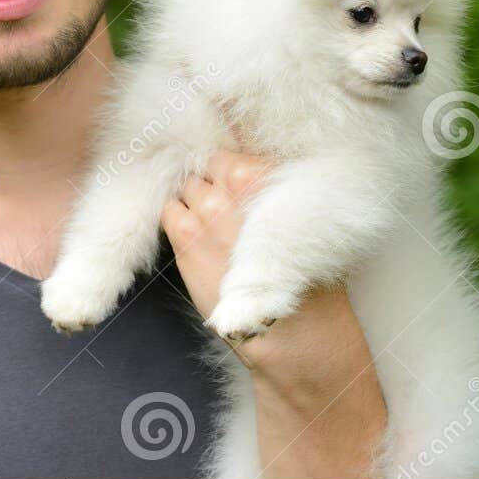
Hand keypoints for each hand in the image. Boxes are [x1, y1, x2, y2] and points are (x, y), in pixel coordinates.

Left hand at [160, 149, 388, 478]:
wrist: (295, 335)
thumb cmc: (310, 278)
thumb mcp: (307, 220)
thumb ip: (277, 188)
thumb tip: (250, 162)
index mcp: (274, 175)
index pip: (233, 143)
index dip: (228, 158)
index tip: (229, 170)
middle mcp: (239, 185)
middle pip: (207, 161)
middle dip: (211, 177)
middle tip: (220, 197)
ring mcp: (208, 210)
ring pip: (187, 184)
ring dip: (193, 198)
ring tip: (210, 221)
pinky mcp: (186, 239)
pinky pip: (168, 210)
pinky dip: (176, 217)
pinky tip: (194, 234)